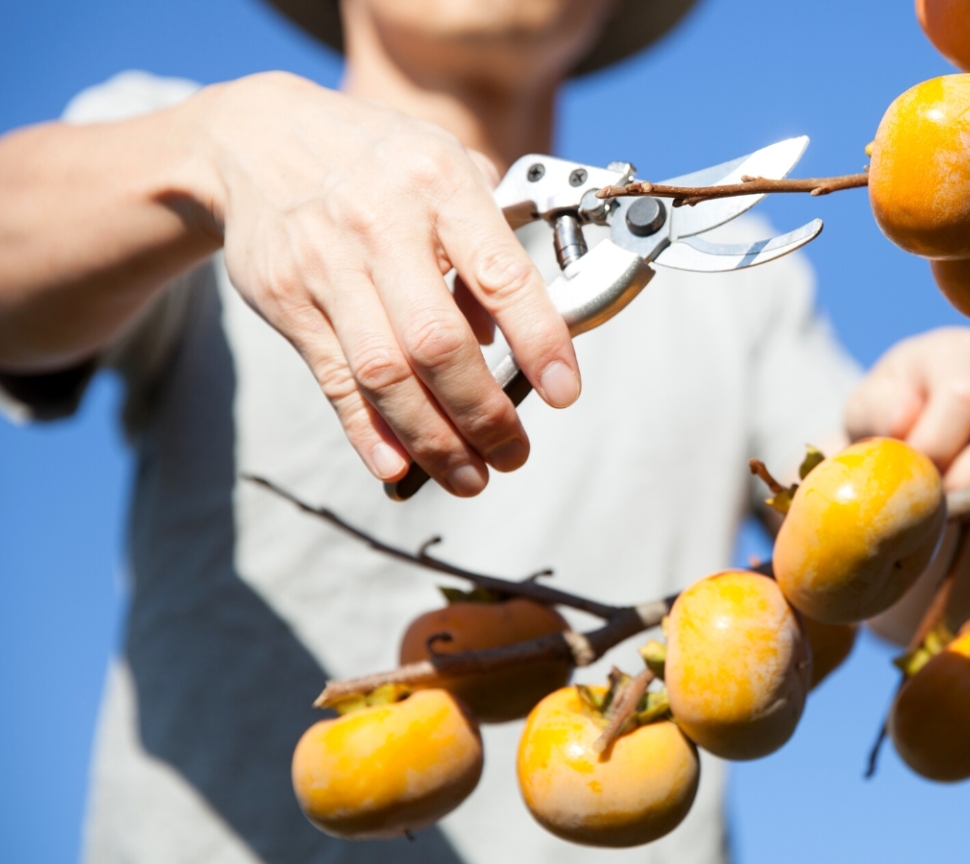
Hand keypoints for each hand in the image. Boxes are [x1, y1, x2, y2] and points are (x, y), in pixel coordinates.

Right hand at [199, 72, 578, 495]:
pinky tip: (398, 467)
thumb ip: (485, 247)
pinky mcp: (287, 300)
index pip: (502, 277)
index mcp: (441, 185)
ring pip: (385, 374)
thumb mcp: (447, 169)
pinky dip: (368, 431)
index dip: (540, 341)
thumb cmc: (378, 160)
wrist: (257, 137)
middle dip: (485, 414)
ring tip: (471, 476)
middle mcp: (383, 224)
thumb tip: (511, 338)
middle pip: (438, 344)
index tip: (564, 394)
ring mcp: (327, 265)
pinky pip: (333, 380)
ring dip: (433, 439)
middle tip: (515, 454)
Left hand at [844, 327, 969, 530]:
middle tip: (933, 495)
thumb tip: (905, 418)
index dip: (935, 445)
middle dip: (967, 476)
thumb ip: (877, 412)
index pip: (963, 395)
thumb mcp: (865, 413)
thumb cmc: (887, 424)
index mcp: (957, 350)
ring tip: (948, 499)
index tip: (910, 469)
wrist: (914, 455)